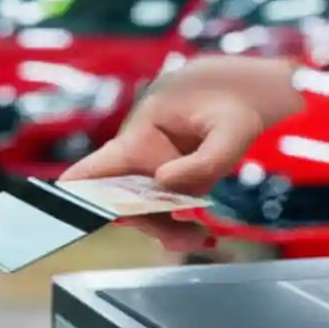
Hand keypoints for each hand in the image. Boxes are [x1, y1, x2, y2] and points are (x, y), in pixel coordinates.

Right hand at [62, 57, 302, 250]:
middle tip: (188, 238)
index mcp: (139, 136)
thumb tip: (164, 183)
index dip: (75, 197)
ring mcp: (152, 166)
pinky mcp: (168, 175)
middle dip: (147, 223)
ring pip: (144, 207)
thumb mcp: (233, 131)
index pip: (90, 171)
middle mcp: (138, 154)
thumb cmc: (239, 102)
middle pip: (122, 202)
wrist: (255, 89)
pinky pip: (163, 205)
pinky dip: (178, 221)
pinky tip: (200, 234)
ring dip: (167, 227)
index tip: (73, 221)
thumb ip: (203, 163)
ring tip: (201, 238)